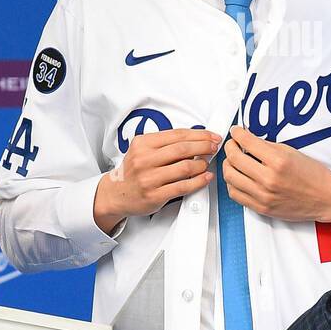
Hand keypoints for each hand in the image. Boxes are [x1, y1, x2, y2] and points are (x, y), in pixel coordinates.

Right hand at [94, 128, 219, 231]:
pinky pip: (183, 186)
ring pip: (185, 167)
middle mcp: (144, 160)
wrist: (117, 194)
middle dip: (204, 146)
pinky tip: (205, 177)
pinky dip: (199, 181)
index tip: (211, 136)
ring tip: (207, 163)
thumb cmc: (134, 171)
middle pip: (183, 149)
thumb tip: (195, 139)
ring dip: (202, 164)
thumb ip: (164, 144)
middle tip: (214, 147)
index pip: (177, 135)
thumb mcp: (142, 150)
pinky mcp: (155, 195)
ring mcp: (149, 178)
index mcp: (143, 144)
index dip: (199, 134)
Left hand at [222, 126, 330, 224]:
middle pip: (234, 159)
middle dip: (230, 147)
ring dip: (228, 165)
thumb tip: (248, 141)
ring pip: (230, 177)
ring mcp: (263, 196)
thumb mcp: (292, 152)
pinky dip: (233, 183)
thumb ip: (267, 146)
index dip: (237, 133)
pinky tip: (238, 177)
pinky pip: (236, 194)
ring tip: (233, 161)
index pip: (247, 142)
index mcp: (278, 161)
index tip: (236, 131)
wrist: (326, 197)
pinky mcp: (261, 208)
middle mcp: (269, 179)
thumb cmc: (313, 175)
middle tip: (233, 144)